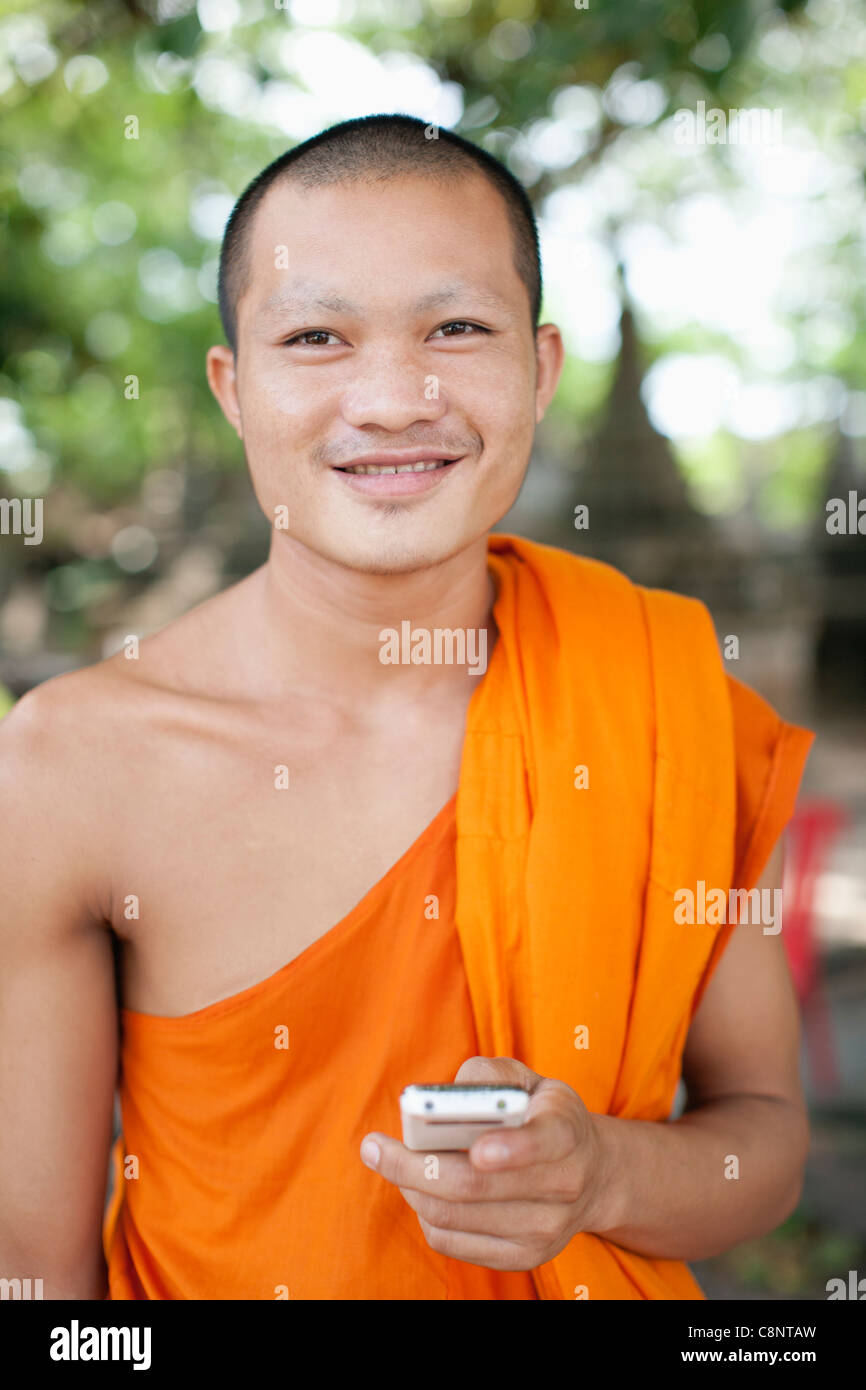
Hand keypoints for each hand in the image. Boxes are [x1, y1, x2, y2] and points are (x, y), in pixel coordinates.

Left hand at [359, 1055, 607, 1270]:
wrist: (591, 1173)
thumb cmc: (540, 1114)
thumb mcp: (526, 1080)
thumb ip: (487, 1077)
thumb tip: (441, 1100)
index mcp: (568, 1131)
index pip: (545, 1141)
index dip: (512, 1148)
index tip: (476, 1149)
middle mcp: (565, 1186)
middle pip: (475, 1185)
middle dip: (414, 1166)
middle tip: (374, 1148)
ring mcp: (545, 1229)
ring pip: (455, 1215)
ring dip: (411, 1186)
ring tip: (391, 1161)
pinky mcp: (523, 1258)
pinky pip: (452, 1242)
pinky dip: (424, 1212)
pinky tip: (419, 1188)